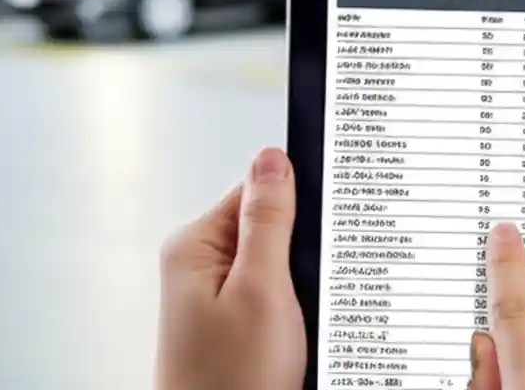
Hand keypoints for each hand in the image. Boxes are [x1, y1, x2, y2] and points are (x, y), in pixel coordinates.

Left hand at [155, 147, 305, 389]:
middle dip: (303, 252)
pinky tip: (305, 332)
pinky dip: (297, 310)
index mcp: (195, 245)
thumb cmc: (229, 384)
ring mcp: (216, 299)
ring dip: (303, 286)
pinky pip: (274, 299)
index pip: (257, 190)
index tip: (330, 224)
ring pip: (278, 267)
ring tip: (309, 317)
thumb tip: (272, 157)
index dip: (299, 204)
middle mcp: (200, 266)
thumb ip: (268, 220)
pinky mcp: (234, 327)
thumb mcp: (260, 291)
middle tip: (316, 284)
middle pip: (270, 228)